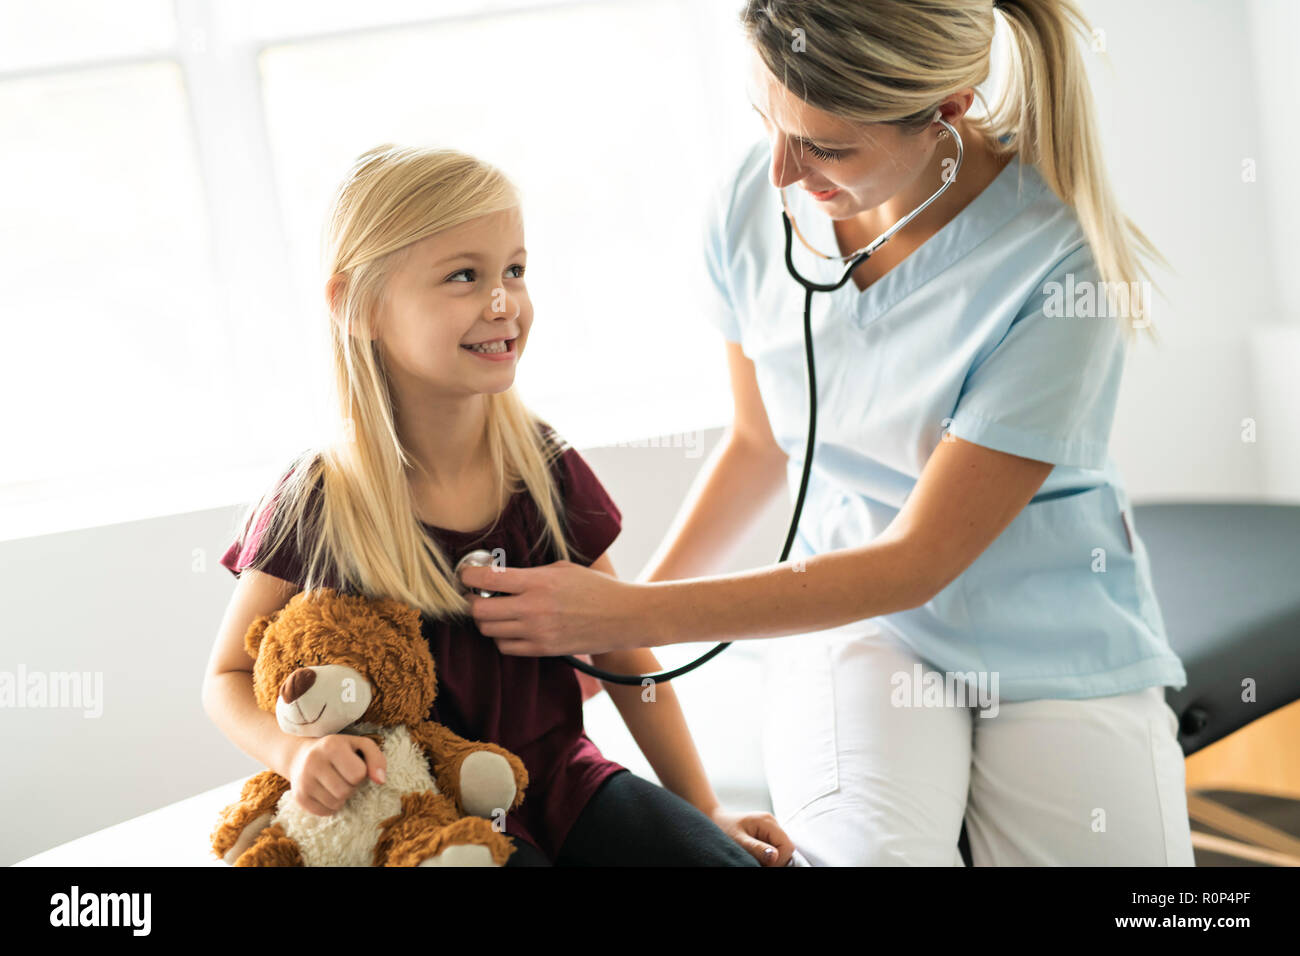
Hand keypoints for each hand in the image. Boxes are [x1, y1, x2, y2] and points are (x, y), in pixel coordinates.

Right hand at [284, 734, 386, 816]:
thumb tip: (381, 781)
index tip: (353, 765)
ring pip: (335, 803)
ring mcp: (303, 781)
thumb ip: (376, 759)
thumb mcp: (360, 745)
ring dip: (342, 797)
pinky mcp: (299, 797)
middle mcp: (313, 762)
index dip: (361, 773)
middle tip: (344, 776)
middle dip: (351, 786)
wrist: (302, 756)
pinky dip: (331, 806)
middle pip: (345, 791)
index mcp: (331, 746)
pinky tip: (326, 792)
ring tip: (336, 783)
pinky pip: (325, 812)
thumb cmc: (340, 750)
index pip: (357, 774)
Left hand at [459, 560, 651, 656]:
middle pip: (479, 611)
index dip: (467, 576)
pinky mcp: (543, 649)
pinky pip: (506, 648)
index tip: (464, 574)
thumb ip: (529, 574)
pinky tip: (511, 628)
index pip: (486, 580)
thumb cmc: (595, 588)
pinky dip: (502, 638)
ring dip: (486, 621)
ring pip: (489, 632)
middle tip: (477, 596)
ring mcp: (537, 632)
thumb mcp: (561, 569)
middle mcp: (533, 608)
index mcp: (537, 582)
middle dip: (472, 602)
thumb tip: (499, 576)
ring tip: (496, 612)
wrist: (624, 616)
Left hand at [708, 806, 796, 865]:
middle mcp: (772, 822)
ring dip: (771, 858)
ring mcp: (770, 827)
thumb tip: (775, 856)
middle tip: (757, 862)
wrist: (715, 820)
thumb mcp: (738, 841)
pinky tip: (755, 854)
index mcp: (767, 821)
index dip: (779, 860)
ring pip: (781, 849)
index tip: (763, 865)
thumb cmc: (723, 828)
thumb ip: (757, 848)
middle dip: (775, 859)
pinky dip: (767, 855)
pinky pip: (774, 847)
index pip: (787, 846)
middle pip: (786, 847)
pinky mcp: (767, 833)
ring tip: (754, 856)